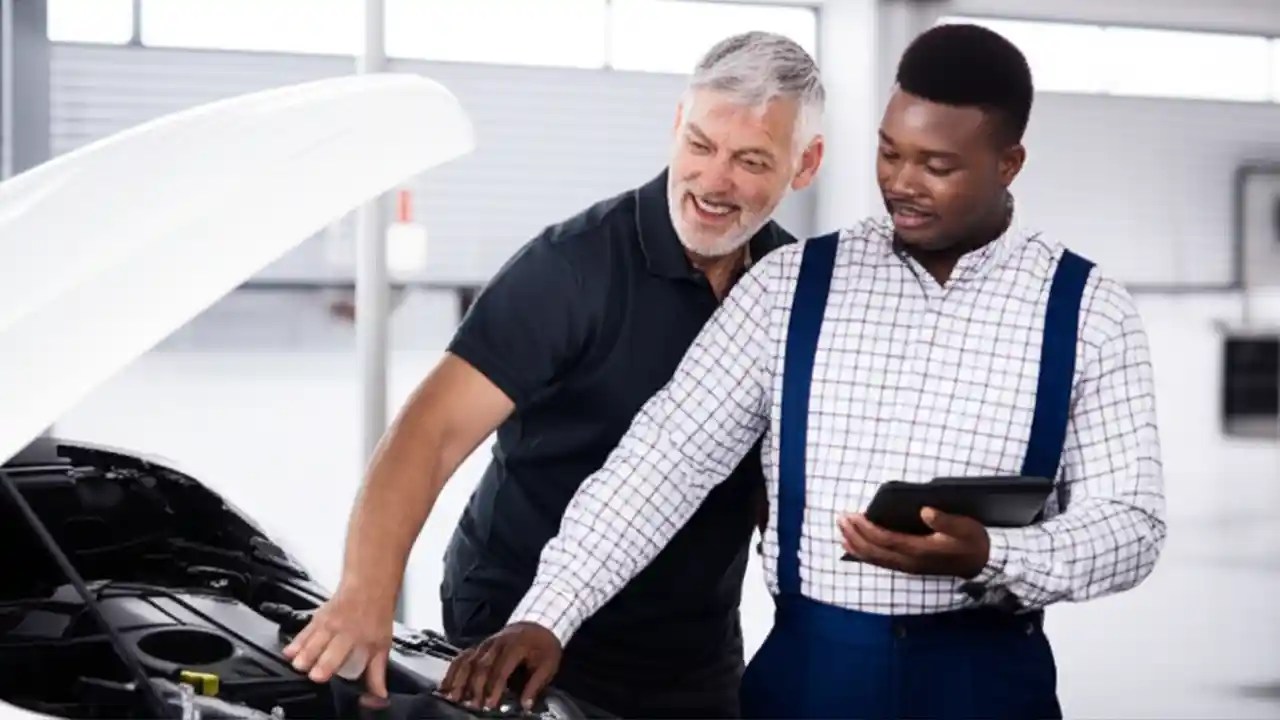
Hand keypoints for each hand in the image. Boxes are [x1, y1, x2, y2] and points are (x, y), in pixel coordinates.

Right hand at [281, 584, 394, 696]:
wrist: (369, 586)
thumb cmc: (375, 615)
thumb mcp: (382, 645)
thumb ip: (377, 673)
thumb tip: (379, 695)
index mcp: (357, 638)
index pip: (343, 653)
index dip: (329, 664)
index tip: (319, 675)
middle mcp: (341, 630)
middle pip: (323, 645)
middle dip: (312, 657)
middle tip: (303, 668)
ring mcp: (328, 623)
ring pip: (311, 637)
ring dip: (302, 650)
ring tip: (295, 662)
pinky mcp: (318, 618)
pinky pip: (305, 631)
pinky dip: (296, 641)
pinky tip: (289, 651)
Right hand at [438, 622, 561, 711]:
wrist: (538, 623)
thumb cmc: (544, 646)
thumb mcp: (548, 664)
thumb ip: (536, 684)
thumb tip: (526, 705)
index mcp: (515, 646)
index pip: (501, 669)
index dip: (494, 688)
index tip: (490, 704)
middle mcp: (496, 643)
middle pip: (481, 666)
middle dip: (476, 687)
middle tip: (473, 706)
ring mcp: (485, 644)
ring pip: (468, 661)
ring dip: (459, 680)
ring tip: (453, 697)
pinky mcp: (479, 646)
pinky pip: (462, 657)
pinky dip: (453, 672)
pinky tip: (445, 686)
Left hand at [839, 507, 989, 578]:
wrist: (982, 563)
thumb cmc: (972, 542)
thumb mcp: (965, 527)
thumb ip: (945, 520)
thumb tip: (925, 511)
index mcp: (920, 550)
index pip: (886, 540)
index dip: (867, 529)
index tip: (853, 516)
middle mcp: (910, 561)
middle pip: (875, 551)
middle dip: (855, 535)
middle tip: (841, 519)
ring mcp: (908, 566)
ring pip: (876, 559)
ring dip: (856, 545)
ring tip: (842, 531)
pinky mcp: (909, 567)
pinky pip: (881, 562)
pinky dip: (865, 554)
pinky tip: (856, 547)